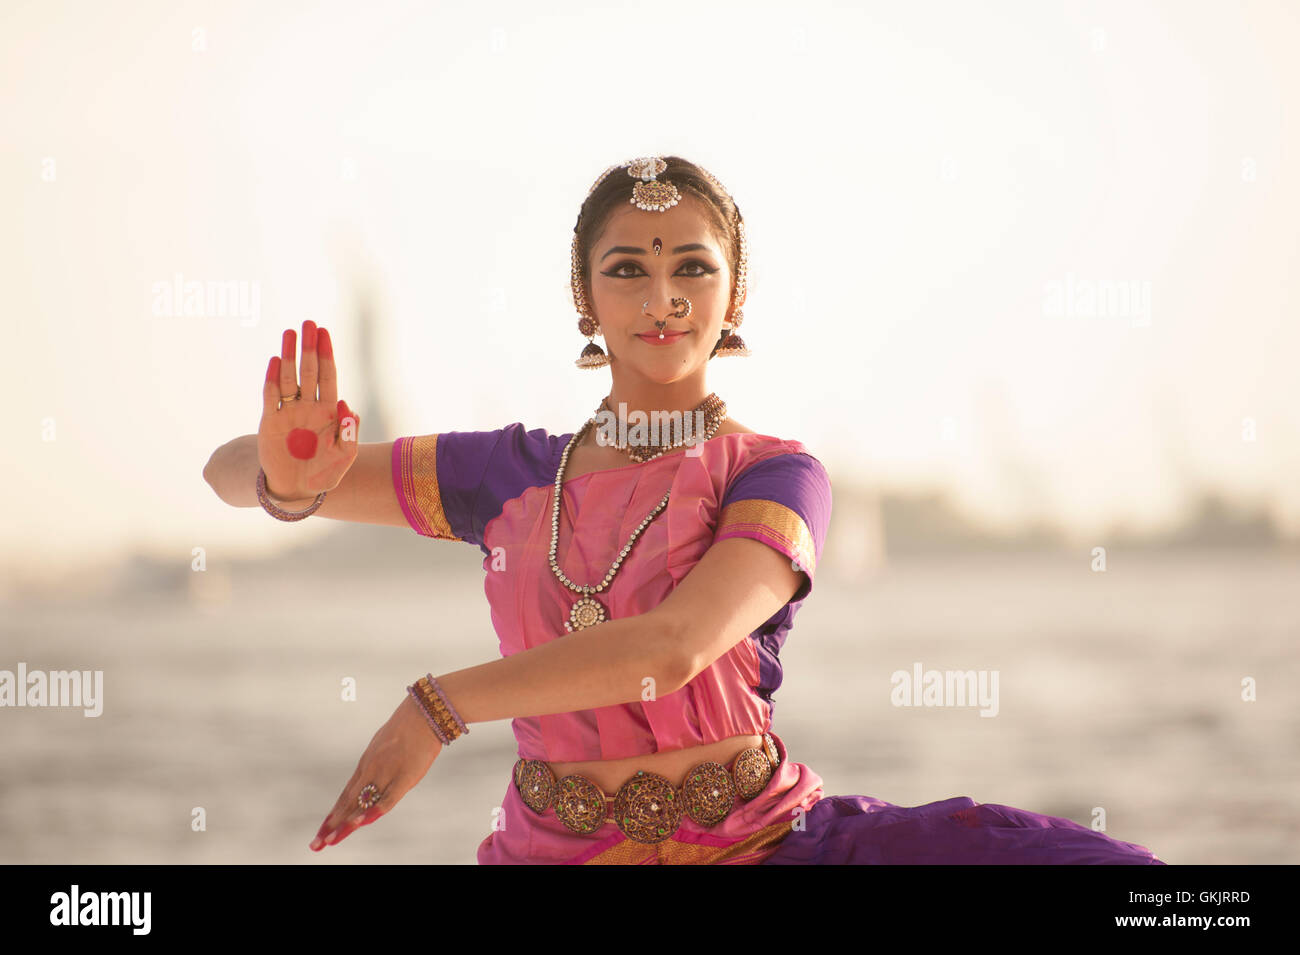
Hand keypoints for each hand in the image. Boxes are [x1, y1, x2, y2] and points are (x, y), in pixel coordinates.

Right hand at [258, 320, 359, 501]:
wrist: (297, 489)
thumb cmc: (325, 473)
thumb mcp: (345, 456)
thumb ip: (350, 433)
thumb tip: (349, 405)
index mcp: (329, 412)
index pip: (328, 376)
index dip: (327, 355)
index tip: (325, 333)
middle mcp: (308, 407)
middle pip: (309, 371)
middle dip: (309, 348)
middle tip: (309, 323)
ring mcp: (289, 413)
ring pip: (289, 378)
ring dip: (289, 356)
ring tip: (290, 333)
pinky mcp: (269, 422)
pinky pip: (271, 397)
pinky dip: (272, 379)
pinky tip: (275, 361)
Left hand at [309, 693, 442, 850]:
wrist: (425, 712)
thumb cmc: (408, 727)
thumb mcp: (386, 746)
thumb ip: (378, 765)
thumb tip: (372, 782)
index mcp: (367, 764)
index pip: (346, 795)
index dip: (333, 815)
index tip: (321, 831)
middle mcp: (371, 770)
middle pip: (348, 802)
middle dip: (332, 824)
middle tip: (317, 844)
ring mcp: (387, 772)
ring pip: (363, 802)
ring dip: (346, 823)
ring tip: (331, 840)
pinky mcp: (405, 776)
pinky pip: (387, 798)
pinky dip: (373, 811)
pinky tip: (360, 823)